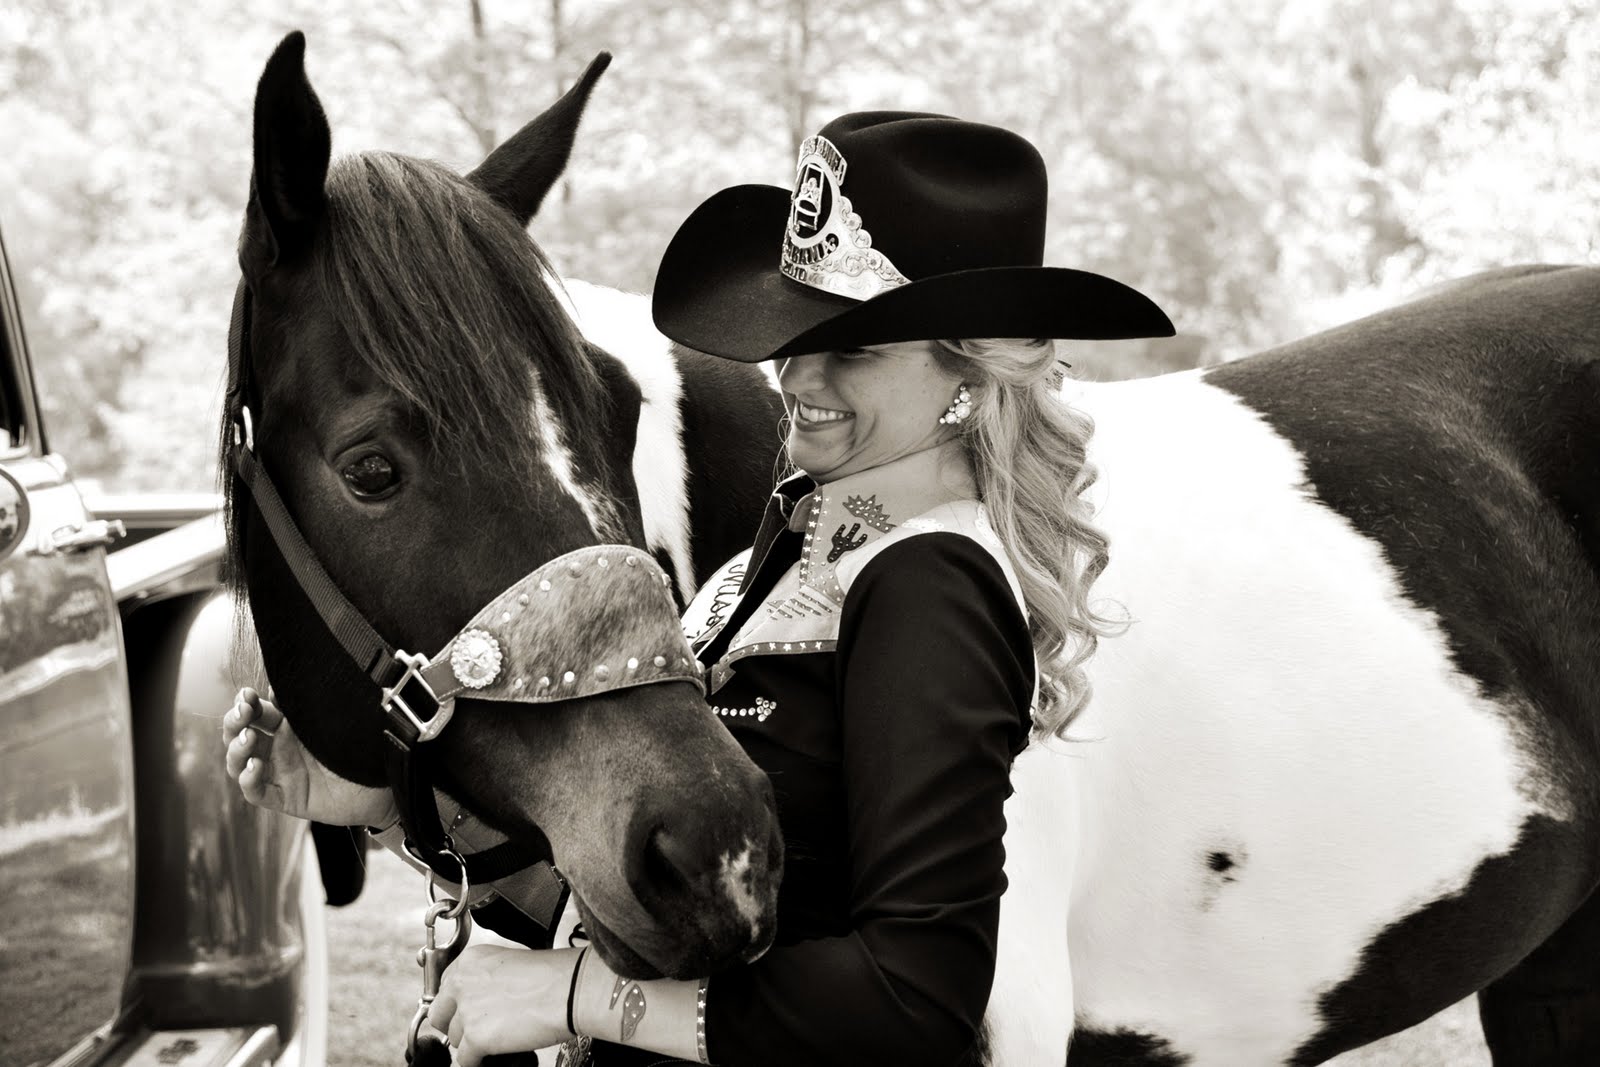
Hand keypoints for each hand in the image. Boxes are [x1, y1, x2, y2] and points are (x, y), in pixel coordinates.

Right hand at [223, 686, 397, 827]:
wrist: (388, 780)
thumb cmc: (365, 744)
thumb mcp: (338, 716)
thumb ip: (312, 701)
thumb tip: (286, 679)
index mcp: (290, 724)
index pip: (255, 712)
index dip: (245, 702)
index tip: (247, 694)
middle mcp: (281, 748)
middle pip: (240, 734)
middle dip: (234, 721)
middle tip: (243, 712)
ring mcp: (282, 773)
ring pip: (239, 763)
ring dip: (236, 749)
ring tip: (249, 739)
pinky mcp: (288, 798)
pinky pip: (257, 792)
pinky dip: (248, 779)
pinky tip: (254, 767)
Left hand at [428, 945, 581, 1065]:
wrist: (571, 989)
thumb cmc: (555, 975)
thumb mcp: (512, 964)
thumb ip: (487, 980)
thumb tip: (480, 1002)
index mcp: (471, 960)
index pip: (445, 987)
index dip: (458, 1004)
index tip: (467, 1011)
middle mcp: (462, 982)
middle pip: (440, 1015)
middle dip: (456, 1025)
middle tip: (476, 1030)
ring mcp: (467, 1010)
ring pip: (454, 1040)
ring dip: (473, 1043)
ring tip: (497, 1040)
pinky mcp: (476, 1037)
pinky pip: (465, 1060)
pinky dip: (479, 1062)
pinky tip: (495, 1056)